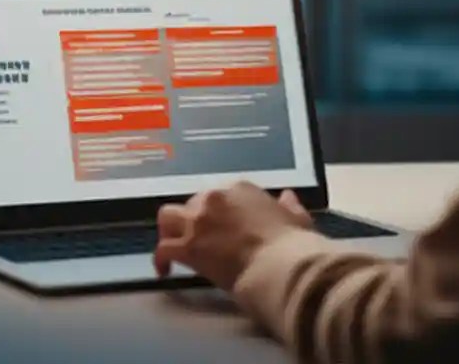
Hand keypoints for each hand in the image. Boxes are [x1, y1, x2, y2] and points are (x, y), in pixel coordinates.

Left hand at [154, 183, 312, 290]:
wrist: (279, 264)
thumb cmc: (293, 244)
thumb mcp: (297, 218)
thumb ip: (288, 206)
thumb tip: (287, 197)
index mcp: (240, 189)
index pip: (220, 194)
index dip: (219, 211)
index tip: (223, 226)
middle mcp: (214, 198)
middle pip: (192, 204)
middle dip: (194, 220)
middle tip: (201, 239)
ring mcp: (198, 221)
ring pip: (168, 218)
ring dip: (169, 230)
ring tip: (173, 244)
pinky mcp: (188, 246)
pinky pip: (163, 249)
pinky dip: (161, 259)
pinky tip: (164, 270)